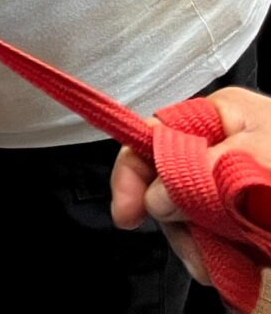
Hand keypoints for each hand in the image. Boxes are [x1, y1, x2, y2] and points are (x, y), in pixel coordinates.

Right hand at [111, 86, 270, 285]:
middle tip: (197, 257)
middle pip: (166, 180)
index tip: (130, 216)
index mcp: (223, 117)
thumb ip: (201, 175)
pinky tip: (233, 271)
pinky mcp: (249, 216)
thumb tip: (157, 196)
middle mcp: (224, 145)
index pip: (153, 134)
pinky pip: (216, 236)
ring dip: (200, 248)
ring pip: (189, 214)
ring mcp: (235, 182)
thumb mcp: (258, 165)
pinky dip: (220, 258)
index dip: (133, 172)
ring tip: (222, 271)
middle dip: (175, 223)